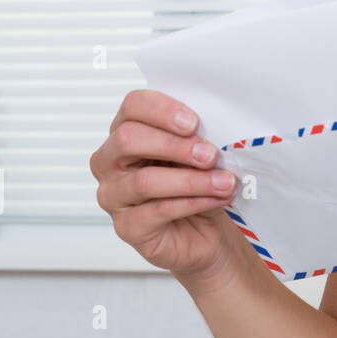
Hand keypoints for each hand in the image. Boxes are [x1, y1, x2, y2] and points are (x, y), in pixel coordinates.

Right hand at [92, 90, 239, 280]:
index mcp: (128, 131)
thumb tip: (216, 126)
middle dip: (174, 145)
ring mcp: (113, 196)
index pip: (132, 106)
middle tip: (209, 155)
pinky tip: (217, 199)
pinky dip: (193, 202)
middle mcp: (111, 162)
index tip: (194, 122)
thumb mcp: (200, 153)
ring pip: (144, 181)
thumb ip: (199, 136)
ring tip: (224, 182)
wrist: (206, 231)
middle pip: (127, 139)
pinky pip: (158, 211)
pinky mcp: (126, 227)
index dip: (162, 110)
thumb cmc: (198, 184)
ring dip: (191, 180)